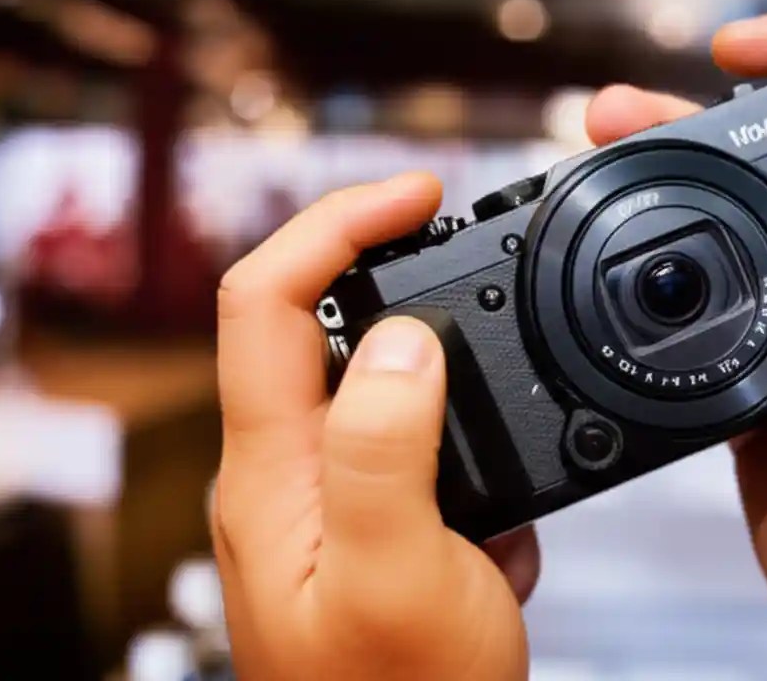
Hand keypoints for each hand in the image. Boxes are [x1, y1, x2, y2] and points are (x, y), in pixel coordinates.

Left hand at [211, 173, 535, 680]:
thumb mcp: (399, 573)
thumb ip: (387, 449)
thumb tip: (405, 336)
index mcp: (270, 473)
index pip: (267, 300)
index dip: (335, 223)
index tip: (418, 194)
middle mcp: (282, 476)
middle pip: (311, 323)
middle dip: (389, 271)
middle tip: (466, 248)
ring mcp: (321, 503)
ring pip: (372, 386)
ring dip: (447, 377)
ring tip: (500, 414)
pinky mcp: (366, 529)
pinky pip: (411, 452)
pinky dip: (467, 453)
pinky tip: (500, 517)